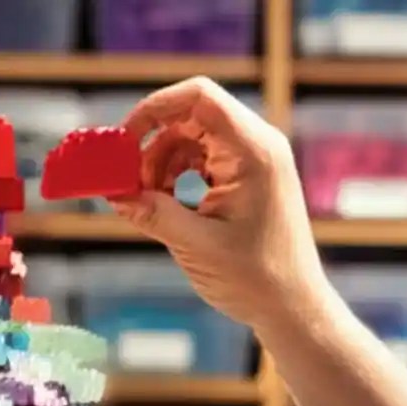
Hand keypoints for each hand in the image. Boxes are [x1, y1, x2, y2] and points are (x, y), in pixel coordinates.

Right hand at [110, 77, 332, 333]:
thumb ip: (153, 213)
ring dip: (159, 163)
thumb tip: (113, 194)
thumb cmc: (256, 279)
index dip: (154, 108)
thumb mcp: (196, 245)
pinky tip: (164, 204)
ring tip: (147, 201)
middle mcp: (256, 146)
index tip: (123, 139)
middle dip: (152, 143)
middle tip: (127, 181)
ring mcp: (252, 160)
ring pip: (190, 138)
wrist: (293, 305)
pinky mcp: (245, 177)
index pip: (199, 98)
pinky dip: (175, 175)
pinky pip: (200, 158)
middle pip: (190, 116)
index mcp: (253, 152)